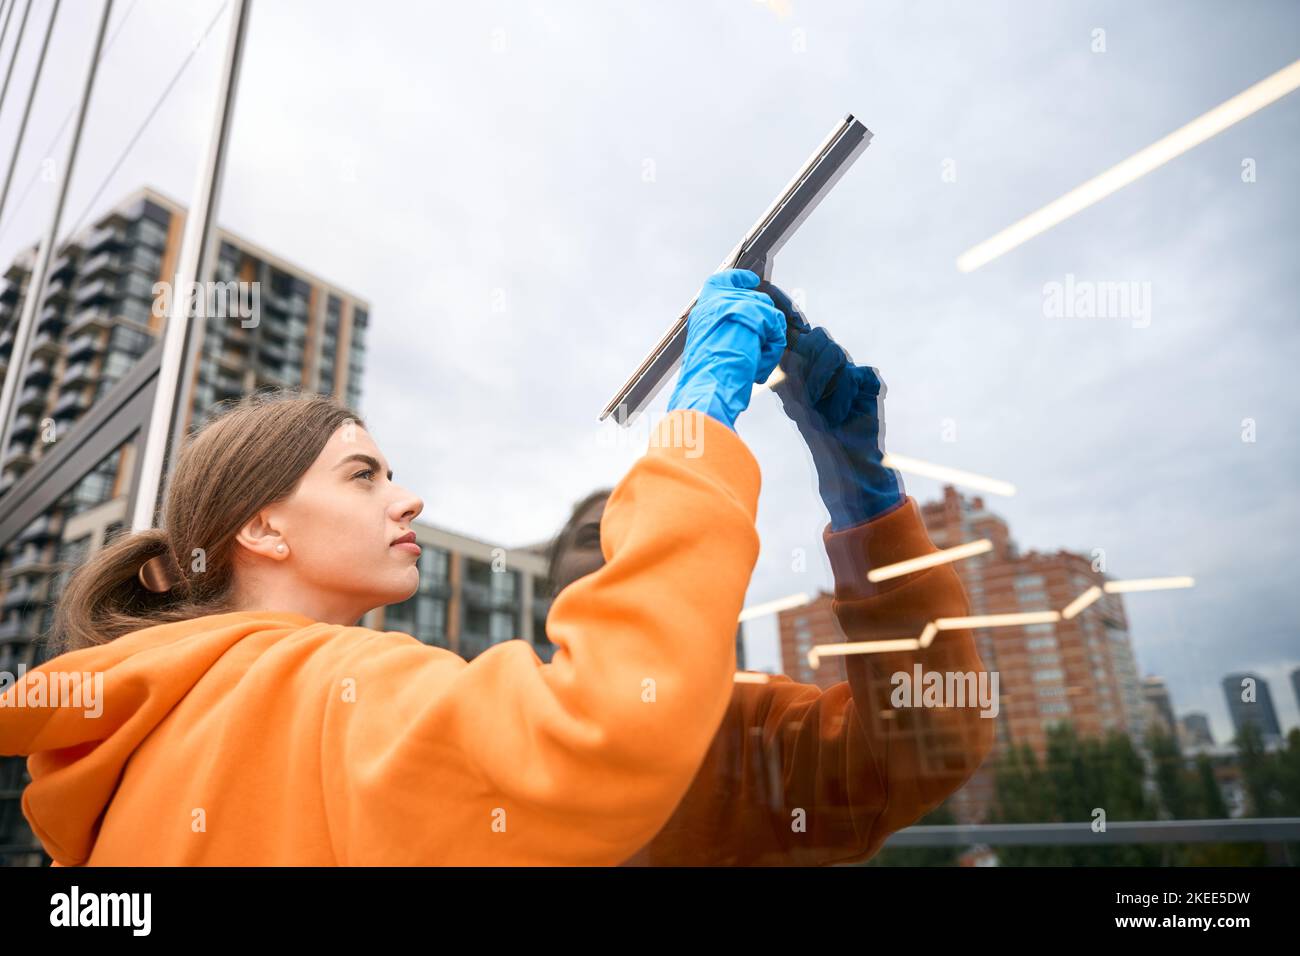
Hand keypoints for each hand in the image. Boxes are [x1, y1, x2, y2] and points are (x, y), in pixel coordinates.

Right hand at [667, 269, 787, 430]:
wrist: (707, 386)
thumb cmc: (707, 377)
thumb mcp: (710, 348)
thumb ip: (726, 331)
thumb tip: (752, 329)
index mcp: (704, 310)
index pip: (722, 281)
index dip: (738, 279)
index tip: (752, 281)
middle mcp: (717, 302)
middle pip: (756, 300)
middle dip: (764, 327)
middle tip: (757, 352)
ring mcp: (735, 304)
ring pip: (770, 314)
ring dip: (768, 341)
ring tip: (753, 363)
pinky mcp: (753, 312)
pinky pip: (777, 328)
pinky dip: (772, 350)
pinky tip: (758, 365)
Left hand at [763, 282, 904, 529]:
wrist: (841, 453)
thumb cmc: (813, 424)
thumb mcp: (790, 393)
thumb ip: (784, 365)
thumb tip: (765, 335)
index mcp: (804, 358)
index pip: (794, 324)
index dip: (781, 306)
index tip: (762, 286)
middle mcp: (827, 358)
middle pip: (817, 338)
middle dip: (807, 363)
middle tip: (803, 390)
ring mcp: (849, 367)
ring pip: (834, 352)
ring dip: (823, 383)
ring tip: (819, 406)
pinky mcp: (868, 380)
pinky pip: (855, 374)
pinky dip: (843, 397)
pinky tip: (840, 413)